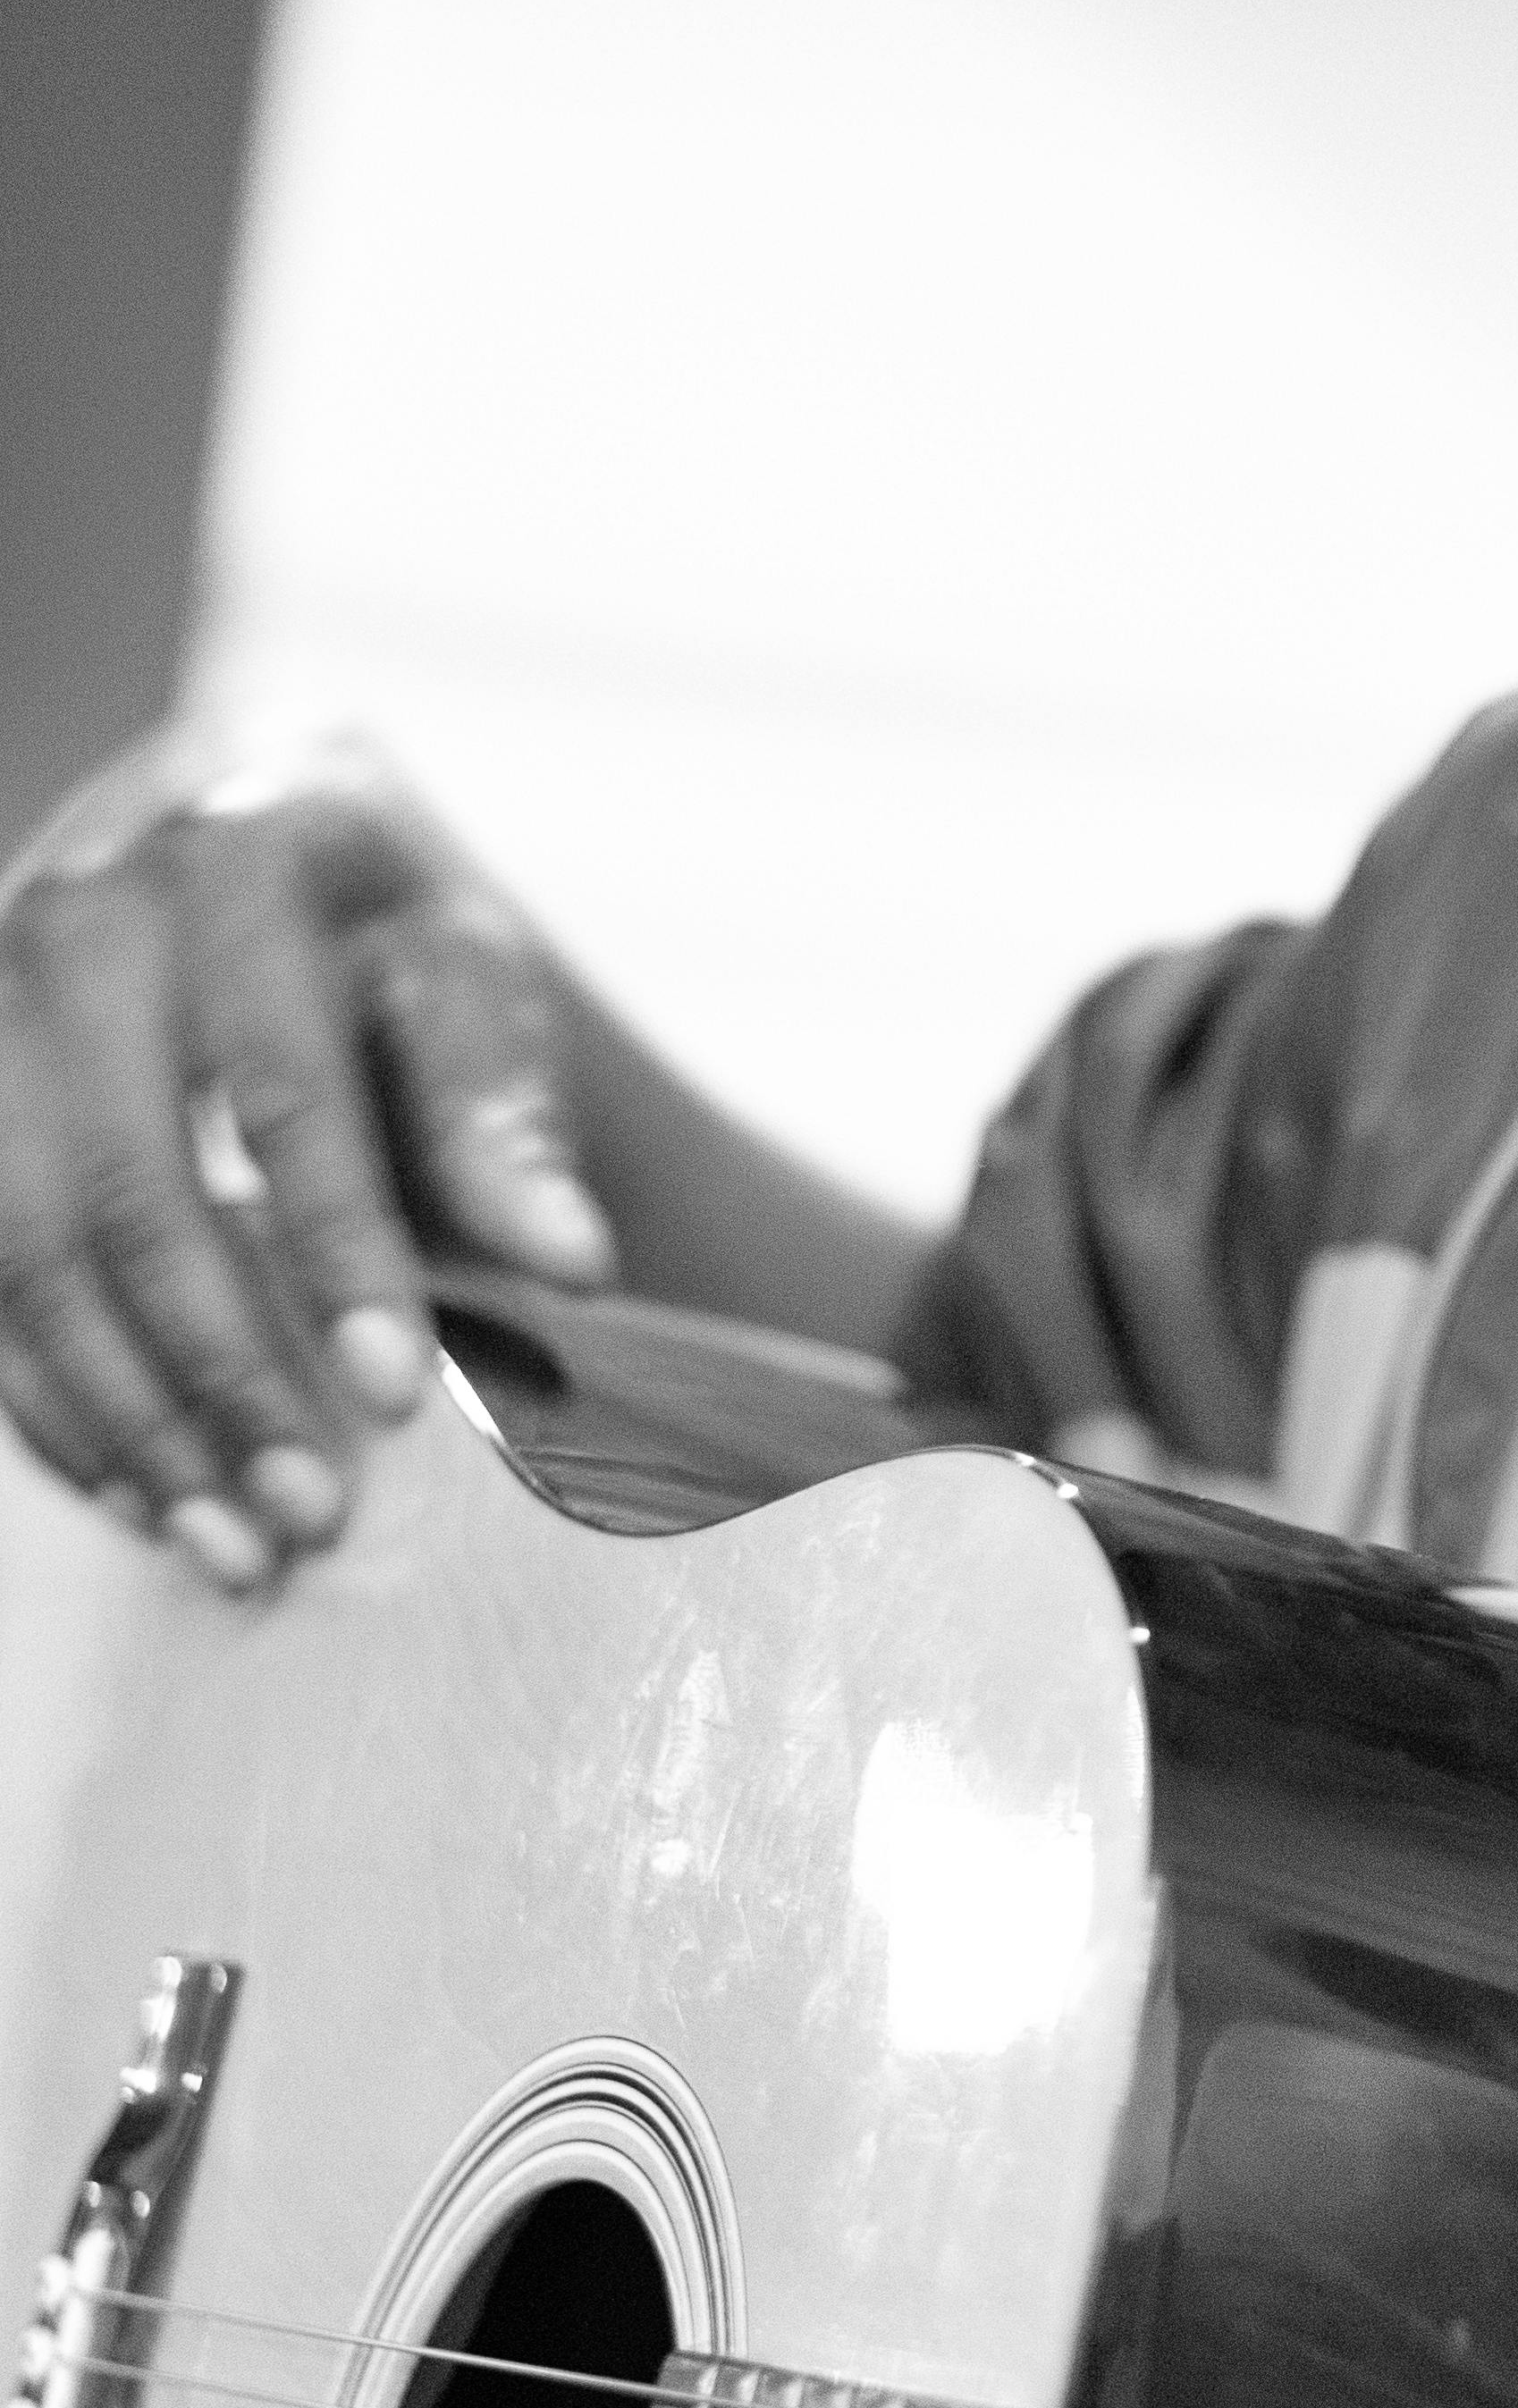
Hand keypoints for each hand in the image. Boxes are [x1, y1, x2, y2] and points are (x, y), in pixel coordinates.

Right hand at [0, 737, 615, 1585]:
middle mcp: (81, 914)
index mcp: (235, 859)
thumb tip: (573, 1263)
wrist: (251, 880)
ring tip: (236, 1548)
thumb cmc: (385, 954)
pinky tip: (144, 1503)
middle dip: (222, 1370)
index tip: (396, 1400)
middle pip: (127, 1184)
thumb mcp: (470, 996)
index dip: (338, 1250)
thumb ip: (502, 1118)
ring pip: (24, 1251)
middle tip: (313, 1514)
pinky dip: (56, 1408)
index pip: (281, 1084)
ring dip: (129, 1420)